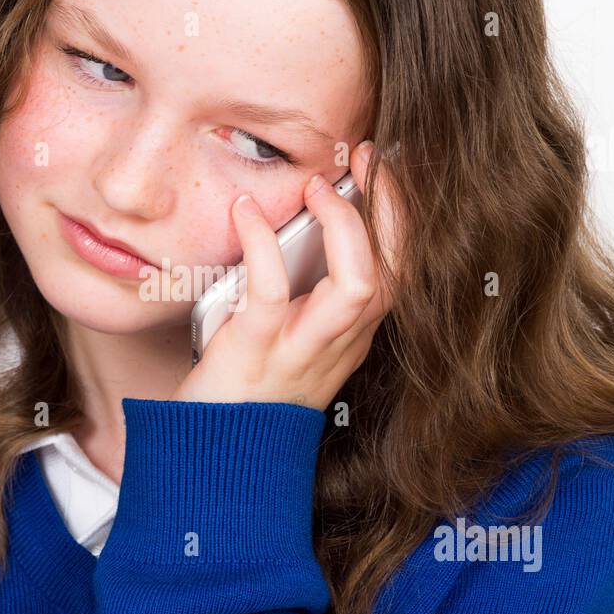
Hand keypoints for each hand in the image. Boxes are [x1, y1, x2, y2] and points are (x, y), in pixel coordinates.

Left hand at [172, 141, 402, 412]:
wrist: (211, 456)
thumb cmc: (245, 390)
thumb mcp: (291, 339)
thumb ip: (304, 293)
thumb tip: (296, 223)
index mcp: (351, 336)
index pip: (402, 273)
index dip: (402, 218)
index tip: (386, 167)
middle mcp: (339, 344)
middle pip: (395, 275)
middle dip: (391, 209)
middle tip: (369, 157)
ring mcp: (302, 351)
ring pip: (357, 288)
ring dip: (343, 227)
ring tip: (315, 185)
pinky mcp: (256, 353)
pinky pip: (271, 294)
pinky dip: (262, 246)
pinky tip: (244, 213)